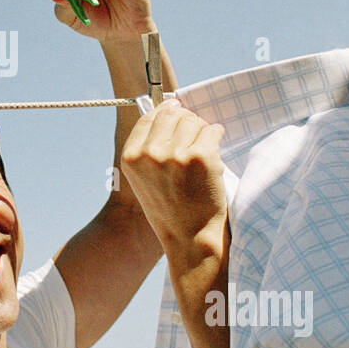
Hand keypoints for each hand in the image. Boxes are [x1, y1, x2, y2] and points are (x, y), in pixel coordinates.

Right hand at [119, 99, 227, 312]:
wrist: (190, 238)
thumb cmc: (171, 209)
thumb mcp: (144, 179)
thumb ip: (148, 148)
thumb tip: (168, 109)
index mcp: (131, 157)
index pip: (150, 117)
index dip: (167, 113)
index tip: (179, 113)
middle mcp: (149, 154)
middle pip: (173, 114)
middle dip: (187, 120)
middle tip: (196, 136)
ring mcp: (175, 155)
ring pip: (194, 121)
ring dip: (203, 131)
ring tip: (205, 151)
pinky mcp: (201, 157)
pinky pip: (213, 130)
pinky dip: (217, 136)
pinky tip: (215, 152)